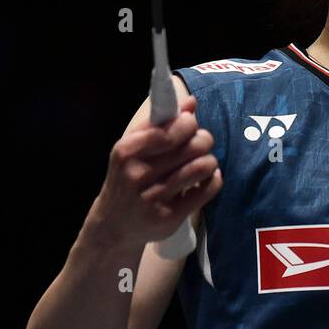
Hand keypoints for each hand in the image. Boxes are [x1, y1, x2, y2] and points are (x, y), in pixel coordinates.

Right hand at [89, 95, 221, 248]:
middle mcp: (137, 174)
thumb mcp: (133, 149)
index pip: (172, 129)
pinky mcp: (170, 217)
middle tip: (200, 145)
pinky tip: (205, 179)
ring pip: (203, 166)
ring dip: (209, 161)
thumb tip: (191, 103)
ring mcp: (154, 198)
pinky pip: (208, 189)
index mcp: (127, 151)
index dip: (189, 124)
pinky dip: (214, 180)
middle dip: (204, 140)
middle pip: (193, 145)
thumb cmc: (128, 177)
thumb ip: (161, 123)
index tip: (189, 126)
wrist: (114, 225)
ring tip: (203, 162)